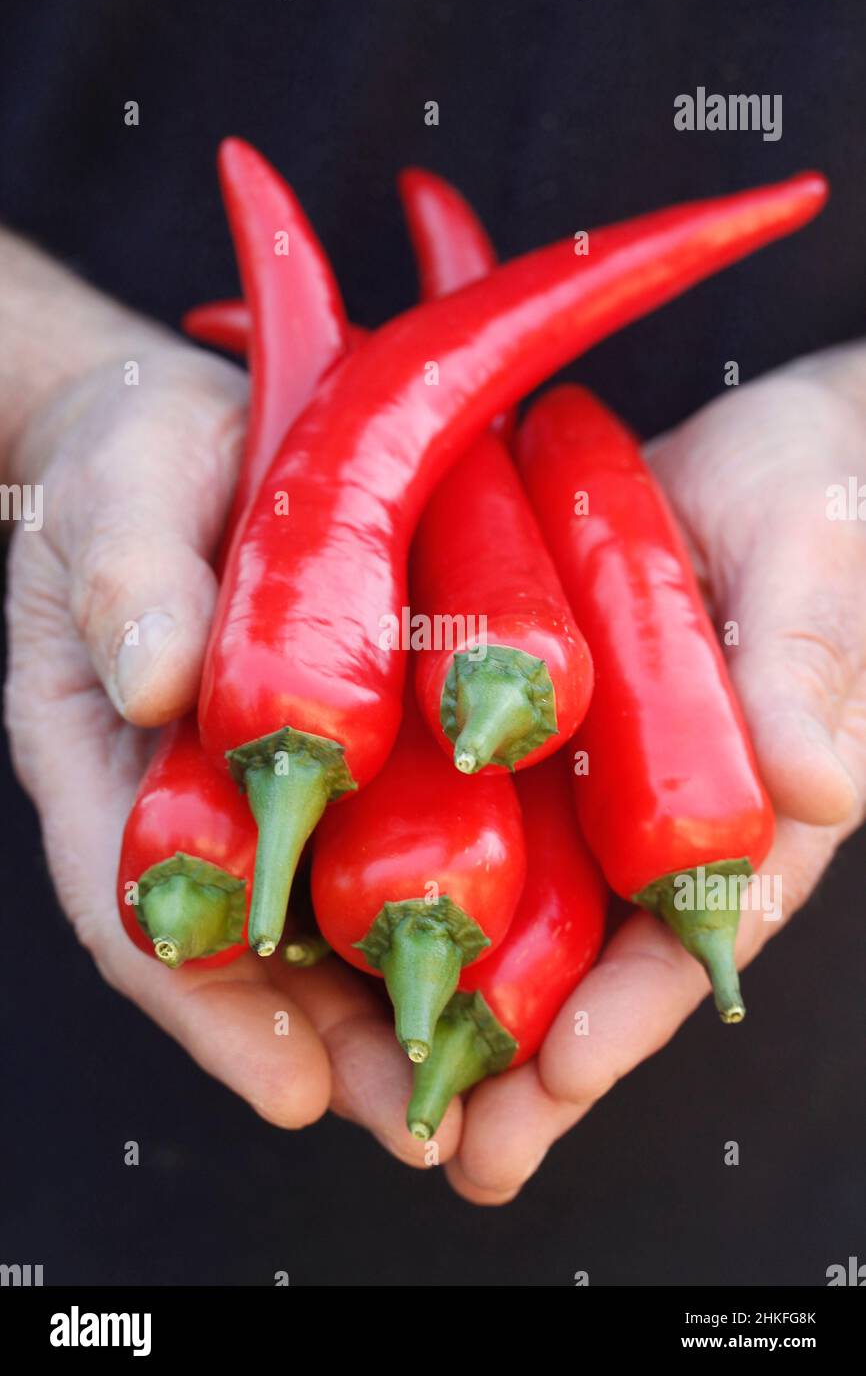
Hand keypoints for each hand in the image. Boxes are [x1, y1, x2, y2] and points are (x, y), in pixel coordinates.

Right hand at [2, 294, 458, 1155]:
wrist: (206, 428)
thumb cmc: (135, 466)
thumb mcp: (116, 500)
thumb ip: (123, 581)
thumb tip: (151, 678)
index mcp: (105, 765)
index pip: (140, 908)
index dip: (210, 1006)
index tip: (286, 1085)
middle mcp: (197, 798)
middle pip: (254, 951)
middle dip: (331, 1041)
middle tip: (417, 1115)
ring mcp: (284, 777)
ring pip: (334, 916)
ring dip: (402, 1000)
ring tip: (483, 1076)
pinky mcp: (364, 741)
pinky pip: (404, 834)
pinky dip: (456, 895)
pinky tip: (523, 948)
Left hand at [438, 342, 865, 1203]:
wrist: (755, 446)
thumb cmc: (818, 505)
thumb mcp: (815, 568)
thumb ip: (813, 667)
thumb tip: (822, 786)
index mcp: (745, 805)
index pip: (694, 932)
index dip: (635, 1008)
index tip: (568, 1071)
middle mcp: (654, 813)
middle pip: (592, 954)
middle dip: (532, 1052)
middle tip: (461, 1143)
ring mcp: (585, 777)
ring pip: (520, 905)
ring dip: (462, 992)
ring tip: (391, 1081)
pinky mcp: (521, 727)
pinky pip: (467, 811)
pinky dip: (419, 873)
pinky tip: (342, 927)